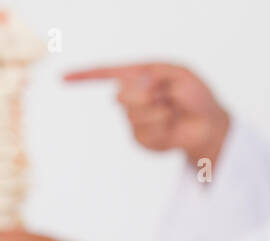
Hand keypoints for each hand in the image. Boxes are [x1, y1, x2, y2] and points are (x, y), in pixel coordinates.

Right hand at [64, 62, 229, 167]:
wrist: (207, 125)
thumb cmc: (196, 96)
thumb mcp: (179, 75)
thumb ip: (153, 77)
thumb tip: (126, 91)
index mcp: (140, 75)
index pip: (107, 73)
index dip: (84, 76)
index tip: (63, 78)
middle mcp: (133, 96)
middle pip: (122, 97)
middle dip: (145, 97)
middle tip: (167, 97)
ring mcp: (134, 119)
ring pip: (133, 116)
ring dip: (158, 114)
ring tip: (172, 112)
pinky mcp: (140, 139)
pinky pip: (141, 134)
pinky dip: (160, 130)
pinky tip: (170, 128)